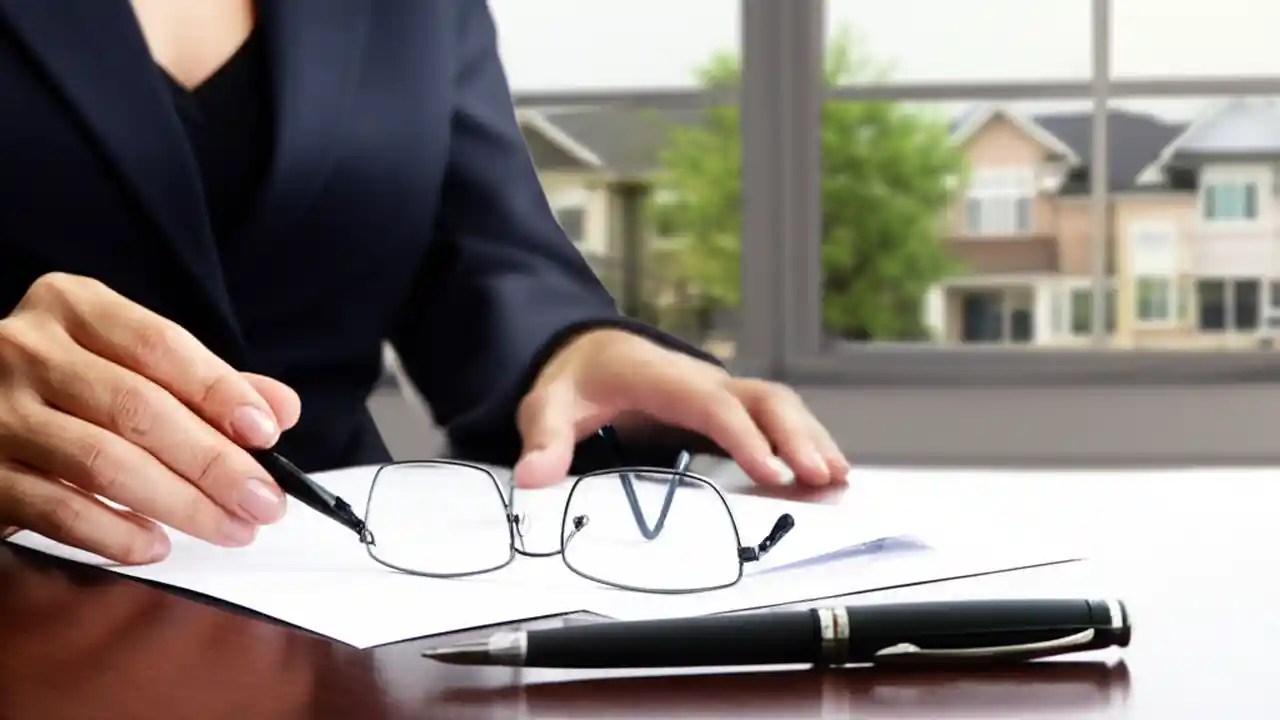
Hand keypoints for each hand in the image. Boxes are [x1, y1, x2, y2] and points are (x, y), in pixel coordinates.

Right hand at [0, 273, 299, 562]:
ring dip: (181, 504)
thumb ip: (204, 383)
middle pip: (139, 409)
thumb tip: (281, 409)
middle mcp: (27, 350)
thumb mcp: (129, 363)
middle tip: (264, 501)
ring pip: (105, 463)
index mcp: (73, 307)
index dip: (220, 391)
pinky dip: (117, 535)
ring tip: (231, 528)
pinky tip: (157, 545)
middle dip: (214, 462)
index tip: (267, 434)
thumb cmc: (67, 386)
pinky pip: (59, 511)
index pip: (161, 346)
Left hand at [513, 328, 847, 488]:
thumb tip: (535, 478)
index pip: (712, 404)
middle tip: (821, 477)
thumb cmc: (575, 379)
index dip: (745, 436)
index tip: (772, 471)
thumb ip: (544, 439)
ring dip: (810, 437)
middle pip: (763, 398)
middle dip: (796, 435)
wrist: (588, 351)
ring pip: (778, 405)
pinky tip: (825, 472)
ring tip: (838, 478)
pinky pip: (774, 418)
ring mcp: (719, 391)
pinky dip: (804, 440)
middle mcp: (701, 379)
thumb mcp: (547, 405)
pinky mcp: (728, 407)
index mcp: (662, 377)